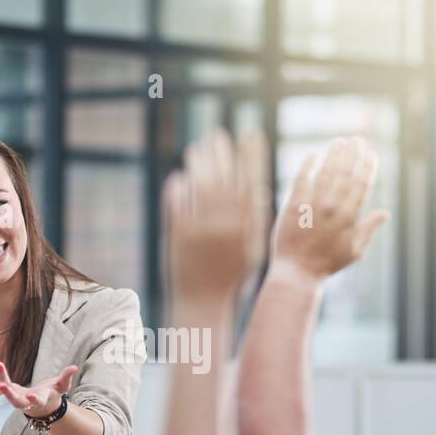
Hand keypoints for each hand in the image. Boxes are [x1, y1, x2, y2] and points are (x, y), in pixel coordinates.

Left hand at [0, 362, 78, 418]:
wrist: (42, 405)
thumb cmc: (53, 394)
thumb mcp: (62, 386)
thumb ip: (66, 377)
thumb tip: (75, 367)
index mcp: (41, 401)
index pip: (38, 402)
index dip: (36, 400)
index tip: (32, 396)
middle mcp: (27, 402)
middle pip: (16, 402)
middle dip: (9, 395)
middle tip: (1, 386)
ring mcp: (18, 398)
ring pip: (7, 392)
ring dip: (1, 379)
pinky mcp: (12, 392)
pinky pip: (4, 384)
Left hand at [164, 128, 267, 302]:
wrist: (203, 301)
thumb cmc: (232, 275)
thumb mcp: (251, 248)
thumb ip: (254, 219)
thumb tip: (258, 189)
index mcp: (247, 225)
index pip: (252, 180)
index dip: (252, 154)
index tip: (251, 133)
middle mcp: (225, 223)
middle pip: (223, 176)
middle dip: (222, 151)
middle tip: (218, 134)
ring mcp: (200, 227)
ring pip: (199, 184)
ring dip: (199, 162)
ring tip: (198, 148)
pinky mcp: (178, 233)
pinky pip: (177, 201)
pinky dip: (179, 185)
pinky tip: (181, 176)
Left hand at [269, 136, 389, 283]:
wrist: (297, 272)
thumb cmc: (328, 264)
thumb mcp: (355, 251)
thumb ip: (369, 229)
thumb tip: (385, 212)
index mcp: (349, 217)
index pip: (362, 184)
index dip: (368, 166)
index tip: (371, 153)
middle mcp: (332, 207)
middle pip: (346, 172)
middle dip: (354, 153)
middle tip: (357, 140)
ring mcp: (312, 204)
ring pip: (326, 171)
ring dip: (335, 154)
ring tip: (340, 141)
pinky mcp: (293, 205)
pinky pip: (302, 178)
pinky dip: (309, 164)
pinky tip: (314, 154)